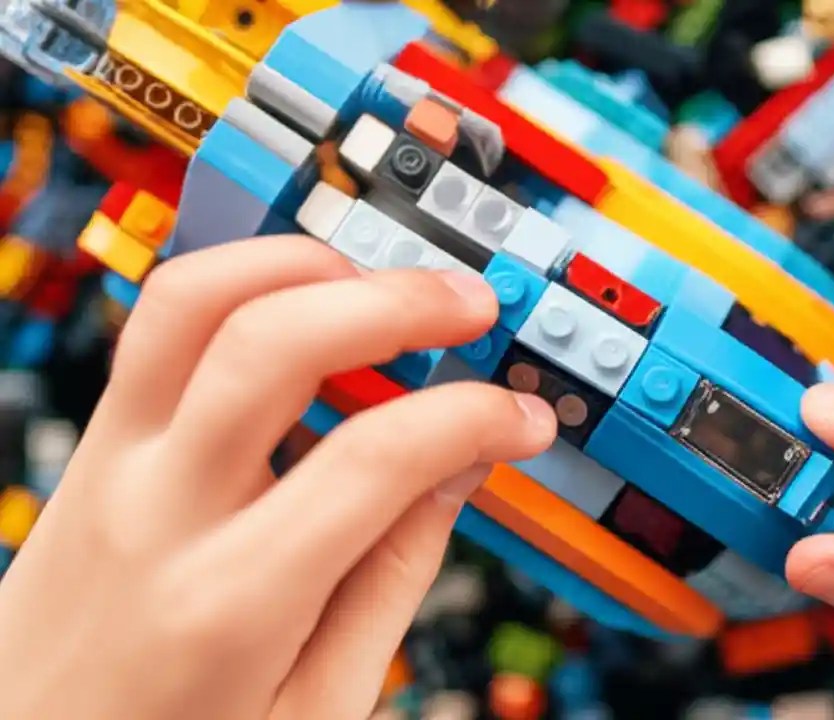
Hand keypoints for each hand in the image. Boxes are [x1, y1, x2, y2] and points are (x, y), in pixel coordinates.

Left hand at [0, 236, 555, 719]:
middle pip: (272, 344)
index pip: (374, 459)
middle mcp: (160, 511)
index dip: (471, 419)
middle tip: (467, 306)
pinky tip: (300, 305)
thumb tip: (455, 470)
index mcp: (233, 601)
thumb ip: (389, 581)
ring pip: (191, 302)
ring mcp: (111, 464)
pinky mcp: (92, 445)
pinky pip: (157, 327)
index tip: (519, 419)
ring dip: (299, 265)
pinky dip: (239, 286)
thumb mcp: (312, 707)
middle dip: (392, 300)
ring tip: (374, 281)